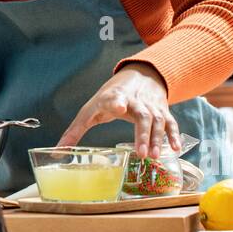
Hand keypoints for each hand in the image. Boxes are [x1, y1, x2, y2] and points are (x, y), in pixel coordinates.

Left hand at [57, 62, 175, 159]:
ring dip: (156, 139)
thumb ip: (75, 131)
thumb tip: (58, 151)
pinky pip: (170, 123)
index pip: (114, 99)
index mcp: (113, 98)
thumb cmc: (110, 97)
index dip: (116, 102)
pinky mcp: (162, 110)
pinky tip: (174, 149)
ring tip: (153, 156)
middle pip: (141, 115)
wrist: (139, 75)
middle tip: (140, 152)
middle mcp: (135, 101)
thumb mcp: (90, 110)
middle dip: (141, 134)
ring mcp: (150, 105)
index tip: (119, 106)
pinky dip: (173, 135)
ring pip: (156, 121)